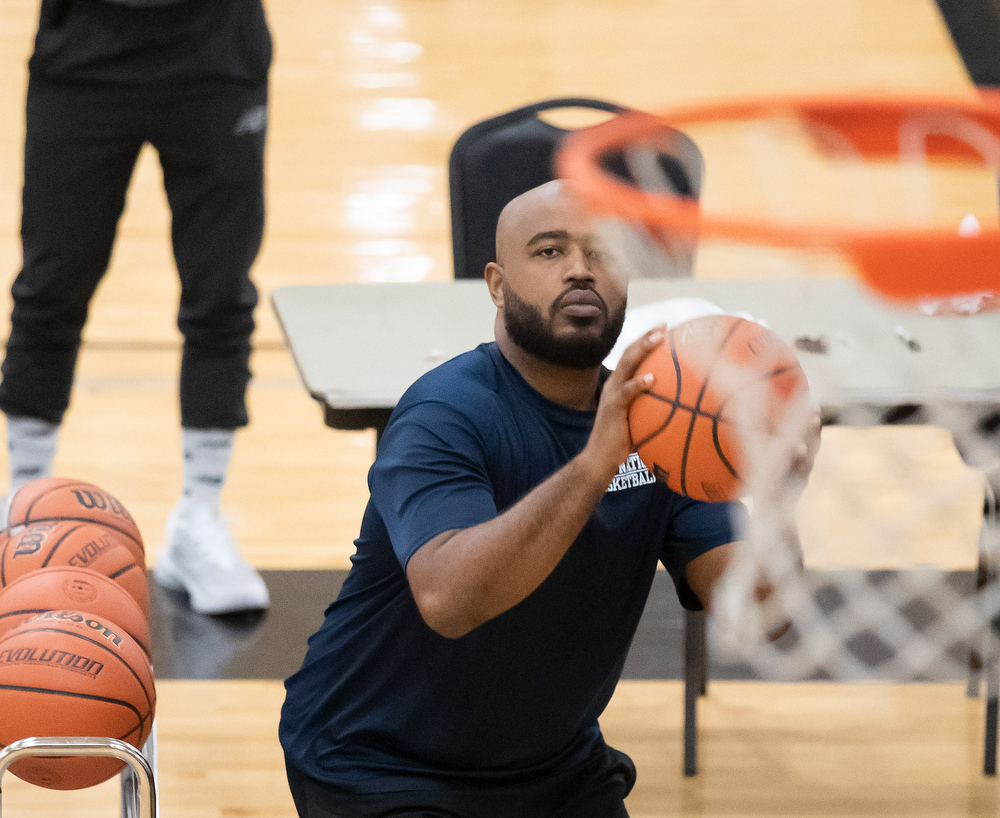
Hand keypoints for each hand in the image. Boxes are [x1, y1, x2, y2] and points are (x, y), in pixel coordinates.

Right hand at [579, 325, 664, 485]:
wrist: (600, 459)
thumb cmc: (623, 442)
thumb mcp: (640, 420)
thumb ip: (652, 409)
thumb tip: (680, 407)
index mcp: (619, 385)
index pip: (632, 357)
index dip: (646, 340)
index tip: (665, 329)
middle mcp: (614, 384)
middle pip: (629, 353)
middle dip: (646, 337)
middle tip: (664, 326)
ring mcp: (612, 395)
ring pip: (627, 365)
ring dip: (643, 349)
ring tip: (659, 339)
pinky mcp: (612, 408)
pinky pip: (626, 393)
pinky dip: (638, 384)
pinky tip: (651, 379)